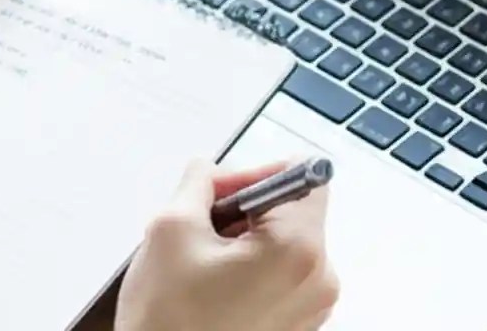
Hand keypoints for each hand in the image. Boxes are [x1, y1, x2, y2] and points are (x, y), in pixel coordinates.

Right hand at [115, 159, 338, 330]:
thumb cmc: (168, 326)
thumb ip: (200, 182)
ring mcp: (310, 308)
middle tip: (204, 230)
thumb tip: (212, 171)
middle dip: (246, 212)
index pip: (306, 177)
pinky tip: (216, 288)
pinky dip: (252, 271)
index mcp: (297, 250)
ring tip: (206, 266)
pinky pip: (282, 278)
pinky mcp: (297, 326)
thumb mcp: (170, 229)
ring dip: (247, 243)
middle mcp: (318, 281)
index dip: (259, 174)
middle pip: (294, 213)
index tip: (227, 189)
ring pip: (285, 245)